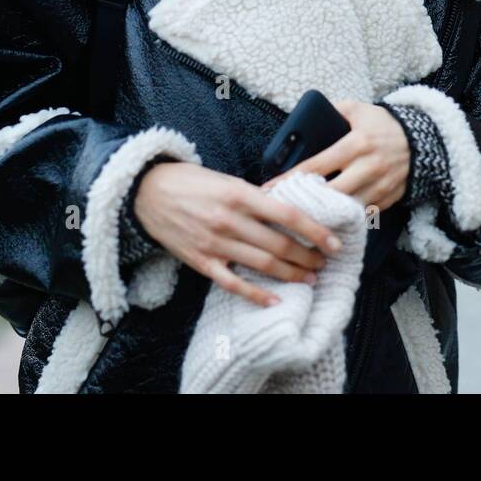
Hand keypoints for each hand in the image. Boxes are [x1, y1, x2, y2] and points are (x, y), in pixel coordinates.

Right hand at [132, 160, 342, 307]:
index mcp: (239, 194)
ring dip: (291, 274)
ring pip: (262, 265)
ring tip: (311, 278)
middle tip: (326, 262)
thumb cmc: (191, 182)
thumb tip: (288, 209)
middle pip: (279, 244)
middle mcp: (229, 220)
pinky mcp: (201, 261)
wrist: (146, 192)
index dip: (314, 231)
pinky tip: (275, 300)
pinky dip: (256, 294)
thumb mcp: (226, 180)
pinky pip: (233, 283)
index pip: (287, 215)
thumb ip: (255, 196)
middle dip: (308, 256)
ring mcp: (214, 243)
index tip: (334, 242)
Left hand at [260, 100, 410, 214]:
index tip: (272, 188)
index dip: (292, 178)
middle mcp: (369, 167)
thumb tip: (304, 122)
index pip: (318, 165)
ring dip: (324, 214)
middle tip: (283, 207)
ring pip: (346, 209)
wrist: (424, 141)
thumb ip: (332, 111)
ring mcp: (380, 186)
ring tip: (300, 218)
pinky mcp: (388, 199)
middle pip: (331, 193)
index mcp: (357, 144)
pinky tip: (326, 221)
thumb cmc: (384, 124)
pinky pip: (361, 214)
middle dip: (306, 202)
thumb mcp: (359, 110)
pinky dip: (344, 218)